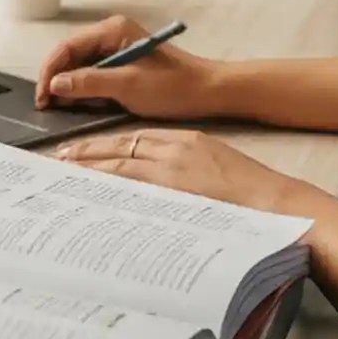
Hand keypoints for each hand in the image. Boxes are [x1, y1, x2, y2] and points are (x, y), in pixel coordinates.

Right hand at [35, 16, 221, 119]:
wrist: (207, 92)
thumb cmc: (174, 86)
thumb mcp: (128, 86)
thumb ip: (89, 82)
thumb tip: (56, 84)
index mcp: (113, 30)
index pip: (67, 46)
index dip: (49, 71)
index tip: (43, 96)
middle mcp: (112, 35)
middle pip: (70, 55)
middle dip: (56, 79)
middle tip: (46, 106)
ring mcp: (117, 49)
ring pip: (80, 66)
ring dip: (69, 86)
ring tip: (58, 107)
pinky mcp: (123, 65)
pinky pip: (94, 75)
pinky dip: (84, 89)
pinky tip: (79, 104)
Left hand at [55, 129, 305, 212]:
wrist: (275, 201)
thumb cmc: (253, 191)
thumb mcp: (217, 167)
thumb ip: (188, 170)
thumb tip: (164, 185)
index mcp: (188, 140)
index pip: (138, 137)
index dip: (110, 143)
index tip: (88, 148)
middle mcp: (177, 146)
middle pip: (123, 143)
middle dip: (90, 150)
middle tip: (62, 156)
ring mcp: (175, 165)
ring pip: (122, 160)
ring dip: (91, 164)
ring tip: (65, 168)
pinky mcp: (175, 183)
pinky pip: (132, 179)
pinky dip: (108, 180)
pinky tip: (91, 185)